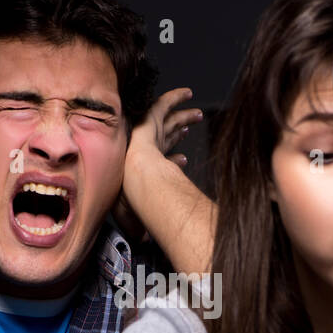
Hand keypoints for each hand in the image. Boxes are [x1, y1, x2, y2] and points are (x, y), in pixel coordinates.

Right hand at [112, 87, 202, 242]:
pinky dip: (174, 97)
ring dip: (181, 116)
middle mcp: (143, 150)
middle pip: (164, 138)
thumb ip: (151, 221)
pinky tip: (187, 92)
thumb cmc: (136, 201)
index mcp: (143, 169)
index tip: (183, 158)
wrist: (135, 183)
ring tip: (196, 113)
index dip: (172, 158)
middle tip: (190, 127)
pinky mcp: (148, 121)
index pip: (159, 161)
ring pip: (167, 121)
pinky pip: (162, 104)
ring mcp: (145, 135)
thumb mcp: (146, 215)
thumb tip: (148, 240)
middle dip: (178, 132)